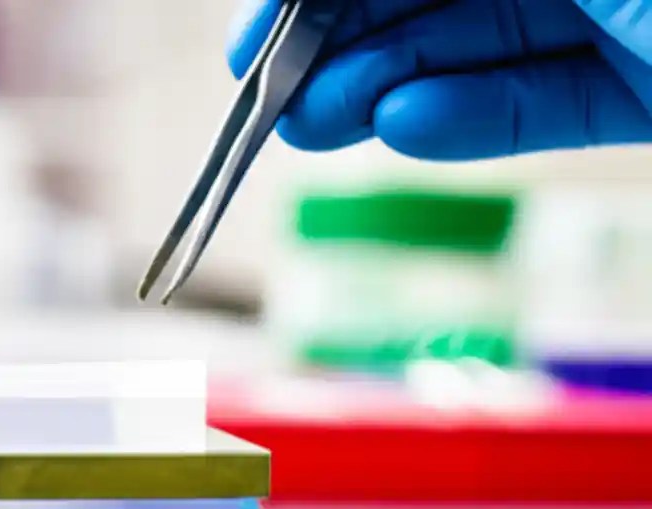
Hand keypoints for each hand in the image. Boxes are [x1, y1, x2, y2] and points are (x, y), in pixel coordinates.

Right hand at [229, 0, 651, 159]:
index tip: (253, 37)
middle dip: (343, 45)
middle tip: (275, 98)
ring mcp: (613, 22)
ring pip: (478, 52)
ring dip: (387, 88)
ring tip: (314, 124)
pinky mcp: (642, 89)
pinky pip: (544, 103)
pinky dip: (471, 119)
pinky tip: (404, 127)